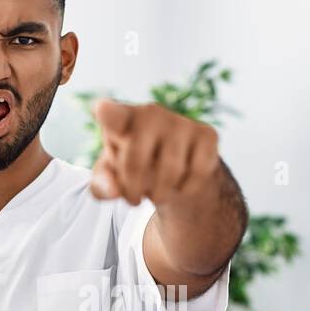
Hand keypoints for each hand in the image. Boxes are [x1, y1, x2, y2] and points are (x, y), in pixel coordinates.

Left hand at [89, 99, 220, 206]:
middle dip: (133, 189)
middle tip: (134, 200)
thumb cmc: (135, 168)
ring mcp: (180, 121)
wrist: (176, 168)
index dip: (107, 113)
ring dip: (160, 194)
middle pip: (136, 161)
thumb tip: (111, 189)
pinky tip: (180, 185)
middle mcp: (150, 113)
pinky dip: (186, 190)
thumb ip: (102, 185)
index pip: (111, 114)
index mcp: (120, 119)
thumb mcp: (112, 178)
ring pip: (170, 170)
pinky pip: (197, 172)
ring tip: (156, 193)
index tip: (102, 110)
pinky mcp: (207, 134)